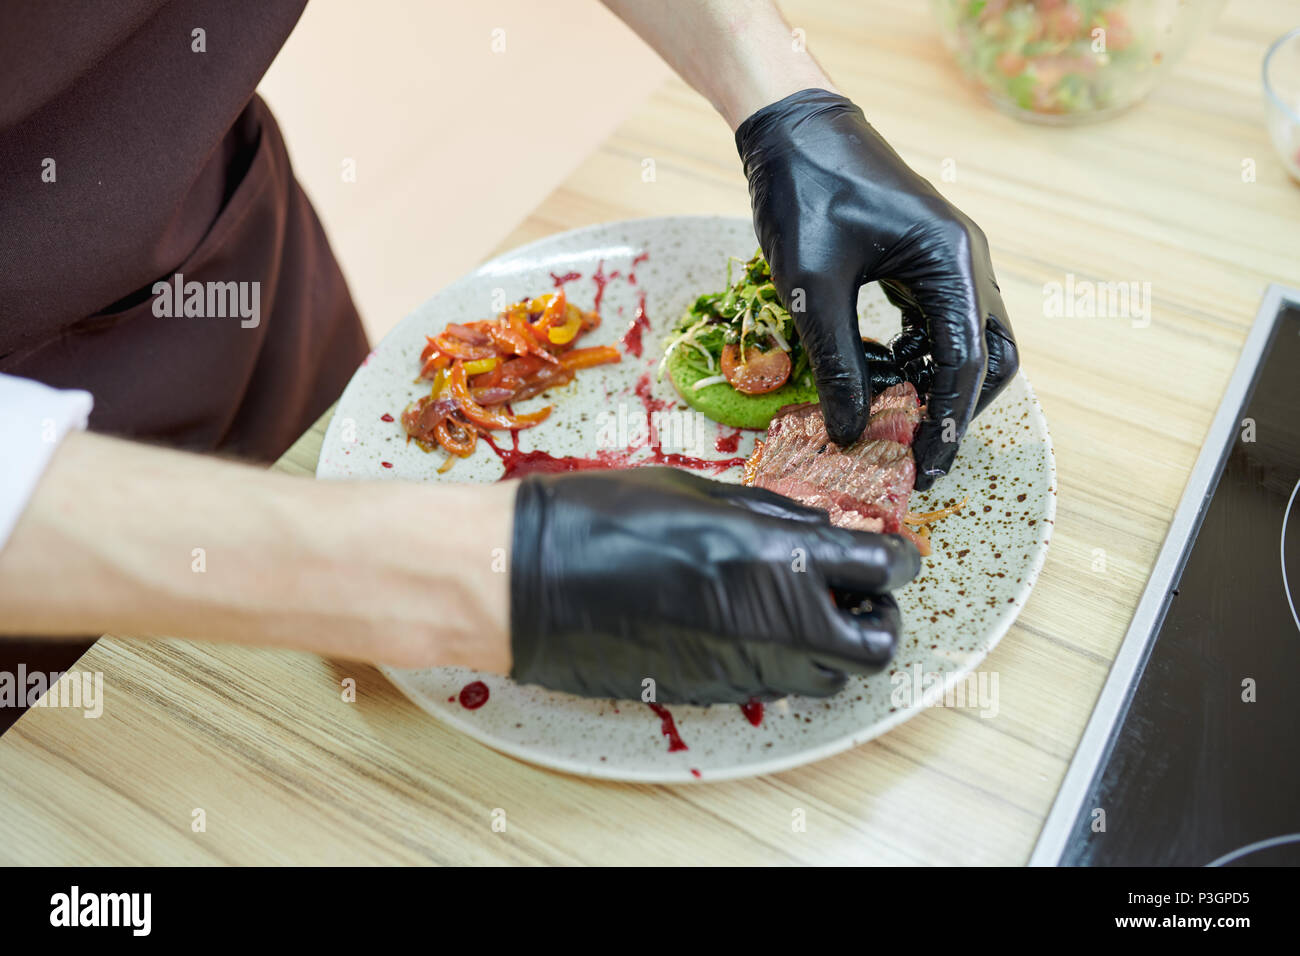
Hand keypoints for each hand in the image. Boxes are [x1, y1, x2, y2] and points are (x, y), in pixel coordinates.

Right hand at [508, 468, 919, 703]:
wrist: (533, 581)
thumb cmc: (607, 517)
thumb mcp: (698, 491)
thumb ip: (773, 514)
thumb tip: (821, 527)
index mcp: (780, 559)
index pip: (881, 569)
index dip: (897, 559)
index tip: (890, 552)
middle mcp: (777, 624)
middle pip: (874, 645)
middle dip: (878, 616)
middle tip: (857, 587)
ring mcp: (745, 666)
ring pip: (829, 677)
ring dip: (835, 644)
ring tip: (803, 606)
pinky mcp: (713, 691)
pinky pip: (776, 685)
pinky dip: (784, 659)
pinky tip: (748, 623)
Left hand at [736, 89, 1018, 488]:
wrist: (793, 129)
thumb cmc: (803, 195)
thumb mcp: (813, 287)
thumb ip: (838, 362)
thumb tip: (849, 433)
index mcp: (950, 261)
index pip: (967, 362)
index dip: (946, 424)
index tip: (925, 471)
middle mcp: (966, 260)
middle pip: (988, 355)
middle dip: (954, 409)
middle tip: (913, 452)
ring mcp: (949, 258)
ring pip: (967, 341)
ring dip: (934, 384)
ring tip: (886, 419)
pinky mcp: (925, 260)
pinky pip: (938, 322)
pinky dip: (917, 357)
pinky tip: (877, 375)